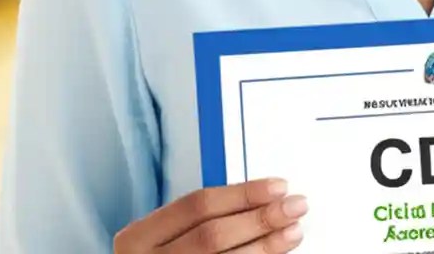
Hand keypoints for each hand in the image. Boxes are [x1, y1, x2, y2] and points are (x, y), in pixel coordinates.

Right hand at [114, 178, 307, 252]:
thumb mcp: (163, 237)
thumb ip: (200, 220)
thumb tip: (260, 201)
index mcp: (139, 238)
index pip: (196, 205)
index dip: (242, 194)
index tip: (277, 187)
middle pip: (212, 235)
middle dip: (259, 219)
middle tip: (294, 207)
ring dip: (265, 247)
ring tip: (293, 232)